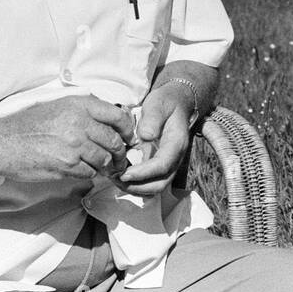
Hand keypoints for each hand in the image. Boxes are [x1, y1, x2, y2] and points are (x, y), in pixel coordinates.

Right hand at [0, 95, 134, 181]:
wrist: (3, 142)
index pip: (117, 116)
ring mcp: (75, 144)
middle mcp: (80, 122)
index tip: (129, 137)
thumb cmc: (28, 124)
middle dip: (120, 153)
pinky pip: (90, 172)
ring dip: (104, 165)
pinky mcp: (67, 164)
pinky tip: (81, 170)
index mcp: (79, 105)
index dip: (128, 129)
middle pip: (114, 141)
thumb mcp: (58, 106)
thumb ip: (84, 110)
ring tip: (100, 167)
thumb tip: (111, 120)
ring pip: (104, 159)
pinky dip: (89, 174)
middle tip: (119, 159)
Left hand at [116, 81, 195, 195]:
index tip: (124, 174)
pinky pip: (151, 182)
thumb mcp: (159, 103)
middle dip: (137, 187)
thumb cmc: (165, 103)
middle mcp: (175, 158)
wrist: (175, 104)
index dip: (143, 173)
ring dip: (135, 188)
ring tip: (116, 179)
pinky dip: (136, 185)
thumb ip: (153, 118)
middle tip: (117, 179)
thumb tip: (146, 136)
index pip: (162, 165)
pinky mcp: (161, 165)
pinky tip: (122, 177)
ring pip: (155, 187)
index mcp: (176, 143)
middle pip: (160, 183)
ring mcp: (169, 163)